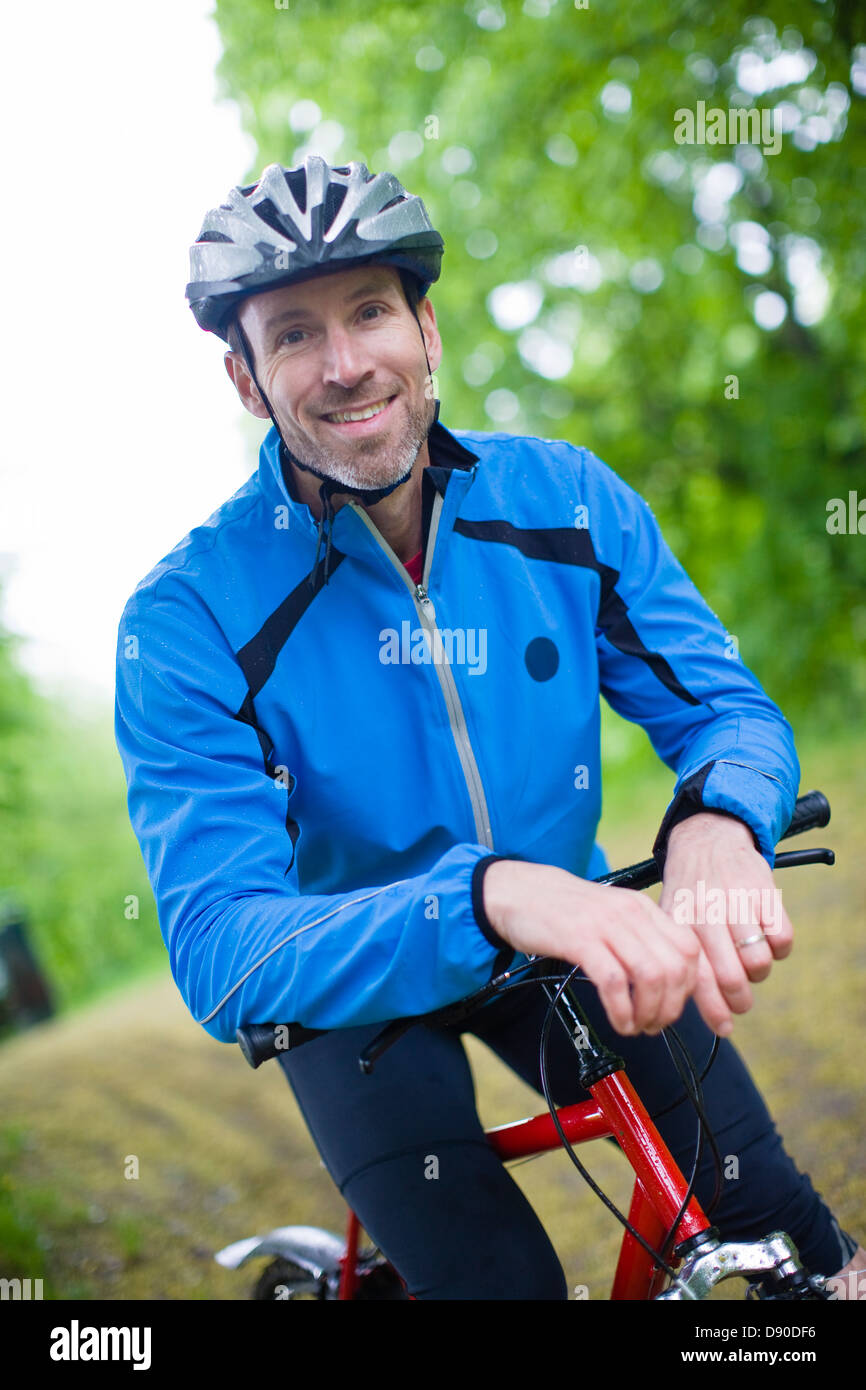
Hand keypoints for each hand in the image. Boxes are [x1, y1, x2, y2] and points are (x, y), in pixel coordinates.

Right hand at [482, 859, 726, 1037]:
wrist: (519, 892)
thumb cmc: (565, 911)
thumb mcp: (612, 914)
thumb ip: (640, 939)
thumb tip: (668, 980)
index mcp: (642, 908)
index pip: (689, 949)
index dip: (689, 987)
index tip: (673, 1006)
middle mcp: (630, 913)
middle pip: (675, 968)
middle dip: (671, 1008)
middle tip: (654, 1024)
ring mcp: (605, 925)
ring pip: (651, 977)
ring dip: (648, 1013)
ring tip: (635, 1025)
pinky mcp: (580, 939)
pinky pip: (614, 982)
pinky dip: (621, 1010)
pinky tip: (618, 1021)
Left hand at [658, 812, 792, 1020]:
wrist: (707, 839)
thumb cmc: (689, 889)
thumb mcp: (671, 917)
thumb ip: (677, 955)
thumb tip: (682, 1006)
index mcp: (681, 924)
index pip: (697, 978)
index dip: (713, 1010)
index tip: (724, 1028)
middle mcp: (708, 914)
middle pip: (732, 978)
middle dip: (740, 1001)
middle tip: (741, 1004)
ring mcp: (738, 903)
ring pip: (759, 963)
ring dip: (758, 974)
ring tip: (749, 965)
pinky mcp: (765, 893)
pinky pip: (783, 940)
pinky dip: (779, 949)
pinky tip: (766, 941)